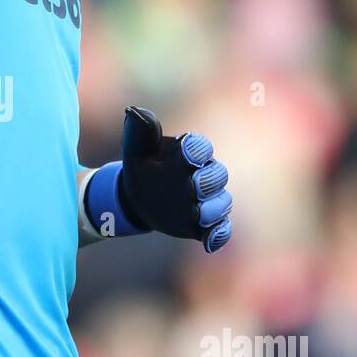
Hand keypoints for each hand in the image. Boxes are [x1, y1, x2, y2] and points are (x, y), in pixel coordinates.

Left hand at [119, 105, 232, 252]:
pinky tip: (209, 243)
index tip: (188, 151)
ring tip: (200, 214)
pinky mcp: (204, 224)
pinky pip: (220, 230)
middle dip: (208, 181)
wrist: (139, 195)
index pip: (199, 147)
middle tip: (195, 186)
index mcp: (189, 152)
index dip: (196, 149)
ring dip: (213, 209)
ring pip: (221, 203)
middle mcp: (203, 174)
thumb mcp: (136, 149)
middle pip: (216, 175)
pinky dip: (218, 235)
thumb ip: (140, 132)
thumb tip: (135, 113)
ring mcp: (206, 200)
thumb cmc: (141, 166)